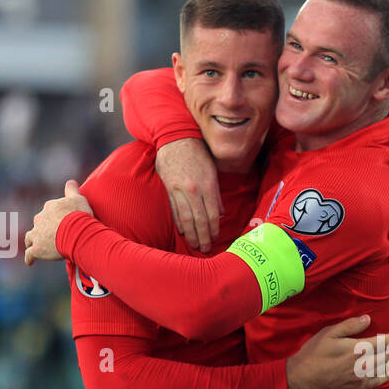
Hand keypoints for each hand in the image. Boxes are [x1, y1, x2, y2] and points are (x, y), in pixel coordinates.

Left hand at [24, 180, 91, 264]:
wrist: (76, 232)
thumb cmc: (79, 216)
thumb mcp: (79, 199)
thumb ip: (72, 190)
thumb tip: (71, 182)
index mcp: (49, 207)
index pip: (49, 211)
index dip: (54, 217)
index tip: (60, 222)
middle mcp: (40, 219)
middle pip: (39, 223)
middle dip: (43, 229)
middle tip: (52, 236)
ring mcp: (37, 235)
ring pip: (30, 238)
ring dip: (32, 241)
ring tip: (35, 247)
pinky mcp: (37, 249)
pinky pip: (30, 254)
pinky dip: (30, 258)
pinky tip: (30, 262)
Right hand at [156, 138, 221, 252]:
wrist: (176, 138)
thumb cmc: (198, 153)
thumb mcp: (212, 171)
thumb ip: (216, 194)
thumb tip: (219, 214)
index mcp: (207, 186)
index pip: (212, 215)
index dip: (213, 230)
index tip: (215, 239)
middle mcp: (193, 191)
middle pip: (199, 221)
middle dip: (203, 237)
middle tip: (205, 249)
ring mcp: (179, 191)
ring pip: (186, 219)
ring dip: (190, 235)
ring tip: (194, 245)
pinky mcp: (169, 189)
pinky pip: (174, 210)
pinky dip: (179, 223)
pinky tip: (182, 232)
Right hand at [286, 316, 388, 388]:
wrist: (302, 378)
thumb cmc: (314, 353)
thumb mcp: (329, 333)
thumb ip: (350, 326)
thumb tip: (367, 319)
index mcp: (356, 349)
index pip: (383, 342)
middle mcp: (362, 364)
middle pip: (387, 355)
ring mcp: (360, 378)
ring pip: (385, 369)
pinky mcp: (356, 388)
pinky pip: (376, 382)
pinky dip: (387, 376)